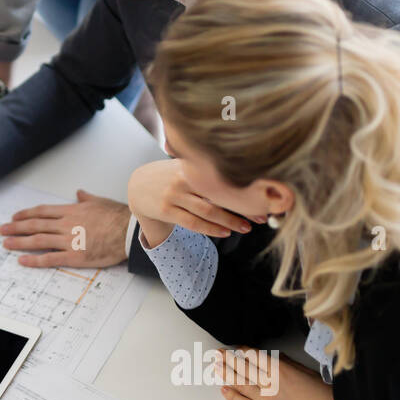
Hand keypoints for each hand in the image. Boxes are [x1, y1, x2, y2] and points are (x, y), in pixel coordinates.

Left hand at [0, 189, 131, 267]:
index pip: (42, 212)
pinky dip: (34, 259)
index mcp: (71, 211)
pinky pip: (50, 258)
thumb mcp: (99, 201)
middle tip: (2, 230)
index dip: (26, 214)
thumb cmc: (117, 216)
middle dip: (16, 228)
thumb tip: (79, 192)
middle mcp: (66, 225)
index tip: (15, 217)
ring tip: (6, 244)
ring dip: (19, 242)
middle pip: (35, 225)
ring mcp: (69, 241)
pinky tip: (22, 260)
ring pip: (38, 240)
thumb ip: (85, 198)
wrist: (128, 231)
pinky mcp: (75, 256)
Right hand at [126, 159, 255, 241]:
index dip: (245, 192)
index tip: (263, 201)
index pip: (224, 180)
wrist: (137, 185)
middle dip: (242, 208)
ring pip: (207, 211)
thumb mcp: (186, 166)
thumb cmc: (169, 176)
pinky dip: (211, 229)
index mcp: (192, 166)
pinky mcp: (165, 210)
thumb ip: (207, 170)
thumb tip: (243, 174)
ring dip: (229, 221)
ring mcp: (173, 195)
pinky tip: (224, 233)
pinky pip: (192, 222)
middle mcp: (184, 179)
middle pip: (219, 195)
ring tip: (246, 228)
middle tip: (261, 217)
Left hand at [219, 348, 363, 399]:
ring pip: (241, 385)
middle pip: (243, 368)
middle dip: (228, 359)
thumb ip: (286, 364)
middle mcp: (271, 384)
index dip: (244, 351)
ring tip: (215, 367)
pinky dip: (233, 397)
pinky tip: (224, 389)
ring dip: (226, 374)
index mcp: (282, 369)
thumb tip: (272, 357)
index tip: (237, 348)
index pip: (255, 356)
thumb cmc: (326, 397)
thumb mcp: (306, 372)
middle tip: (217, 353)